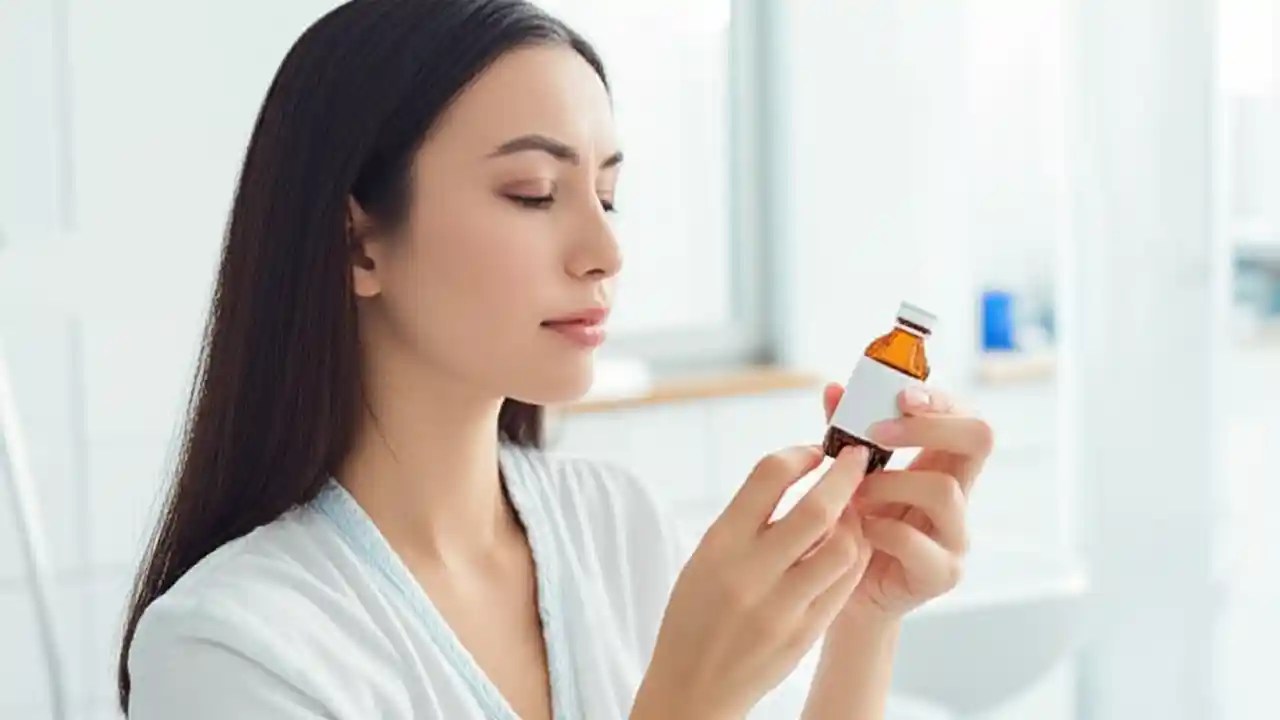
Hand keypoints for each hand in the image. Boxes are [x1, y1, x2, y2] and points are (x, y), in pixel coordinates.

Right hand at [633, 445, 873, 719]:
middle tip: (856, 458)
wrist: (693, 686)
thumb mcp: (705, 557)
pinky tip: (849, 547)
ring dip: (854, 520)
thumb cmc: (695, 615)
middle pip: (818, 508)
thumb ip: (748, 520)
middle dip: (845, 474)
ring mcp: (782, 607)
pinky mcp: (805, 633)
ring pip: (844, 547)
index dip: (799, 454)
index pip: (768, 477)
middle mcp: (750, 573)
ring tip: (850, 513)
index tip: (814, 451)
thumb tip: (799, 476)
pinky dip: (854, 556)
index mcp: (719, 544)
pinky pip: (845, 583)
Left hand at [821, 383, 993, 618]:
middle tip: (878, 432)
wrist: (838, 593)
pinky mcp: (940, 573)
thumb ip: (845, 433)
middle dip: (928, 426)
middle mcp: (958, 497)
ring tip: (855, 496)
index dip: (940, 400)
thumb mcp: (848, 476)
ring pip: (944, 490)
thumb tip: (833, 390)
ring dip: (890, 483)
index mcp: (940, 466)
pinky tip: (858, 531)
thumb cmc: (849, 528)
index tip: (900, 395)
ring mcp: (955, 536)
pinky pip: (918, 542)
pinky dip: (880, 530)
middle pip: (979, 438)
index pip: (966, 417)